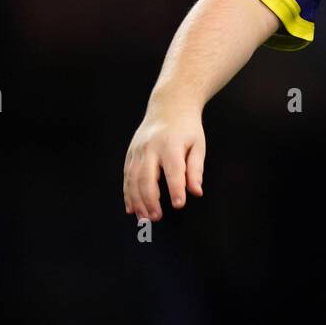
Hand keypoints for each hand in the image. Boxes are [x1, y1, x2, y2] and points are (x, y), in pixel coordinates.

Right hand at [122, 103, 205, 222]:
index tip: (179, 205)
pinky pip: (127, 176)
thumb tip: (196, 192)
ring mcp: (137, 150)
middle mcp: (151, 148)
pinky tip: (132, 208)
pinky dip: (128, 194)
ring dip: (137, 201)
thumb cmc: (187, 128)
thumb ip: (196, 169)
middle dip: (151, 200)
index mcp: (171, 145)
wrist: (169, 106)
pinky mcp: (130, 153)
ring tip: (144, 218)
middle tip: (157, 218)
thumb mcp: (198, 145)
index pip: (174, 170)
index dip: (176, 189)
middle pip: (147, 178)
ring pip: (133, 180)